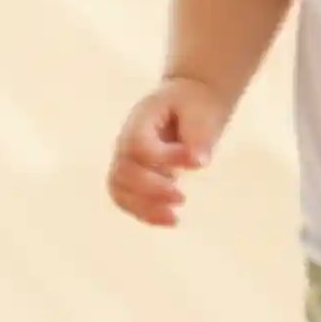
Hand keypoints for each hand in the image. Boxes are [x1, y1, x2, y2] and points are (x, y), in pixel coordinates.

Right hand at [107, 77, 231, 226]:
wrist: (189, 101)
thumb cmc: (194, 105)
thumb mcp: (201, 112)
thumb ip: (198, 135)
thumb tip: (197, 163)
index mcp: (140, 120)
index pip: (139, 145)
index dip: (164, 158)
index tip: (196, 163)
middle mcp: (126, 142)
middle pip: (123, 172)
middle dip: (151, 189)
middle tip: (182, 197)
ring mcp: (127, 160)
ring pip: (119, 190)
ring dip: (144, 208)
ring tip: (174, 218)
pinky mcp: (134, 177)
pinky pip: (128, 200)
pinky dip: (145, 213)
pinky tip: (171, 220)